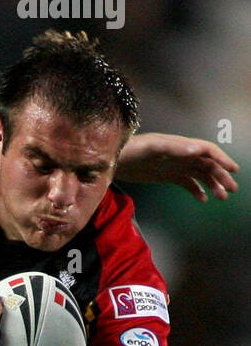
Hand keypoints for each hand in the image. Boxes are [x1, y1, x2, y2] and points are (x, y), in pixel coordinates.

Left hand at [116, 133, 238, 201]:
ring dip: (212, 184)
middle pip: (207, 164)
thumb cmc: (130, 150)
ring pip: (200, 174)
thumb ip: (174, 148)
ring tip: (221, 197)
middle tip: (232, 190)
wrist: (113, 160)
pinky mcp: (166, 175)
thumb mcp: (152, 147)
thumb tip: (197, 150)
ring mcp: (174, 165)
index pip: (207, 151)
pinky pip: (186, 183)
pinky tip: (202, 199)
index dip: (222, 159)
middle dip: (221, 176)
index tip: (233, 170)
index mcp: (181, 146)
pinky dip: (196, 190)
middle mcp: (181, 154)